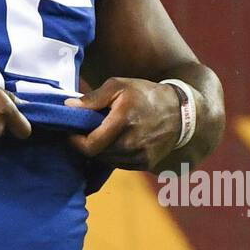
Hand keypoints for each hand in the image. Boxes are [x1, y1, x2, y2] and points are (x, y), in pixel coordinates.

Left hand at [64, 78, 181, 170]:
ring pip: (107, 160)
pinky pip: (119, 163)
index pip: (89, 146)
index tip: (71, 132)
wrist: (180, 111)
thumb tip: (68, 107)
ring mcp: (140, 156)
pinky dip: (113, 154)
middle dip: (87, 143)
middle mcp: (131, 143)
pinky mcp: (145, 163)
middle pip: (96, 154)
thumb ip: (92, 98)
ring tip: (103, 133)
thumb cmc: (145, 94)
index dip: (75, 141)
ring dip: (100, 149)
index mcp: (123, 121)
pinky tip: (117, 140)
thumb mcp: (118, 86)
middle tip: (86, 130)